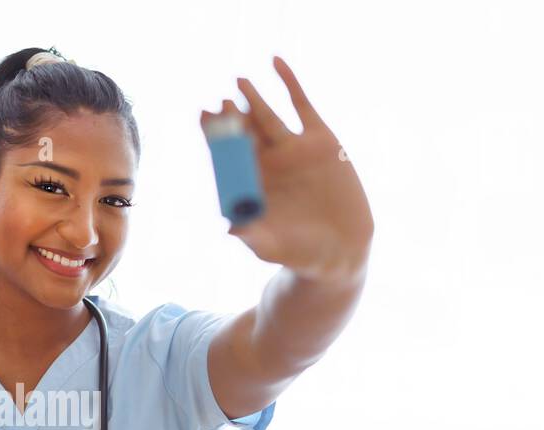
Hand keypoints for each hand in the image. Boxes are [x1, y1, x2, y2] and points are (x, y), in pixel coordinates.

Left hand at [201, 56, 373, 283]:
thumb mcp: (272, 247)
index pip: (226, 153)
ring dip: (253, 98)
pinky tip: (276, 62)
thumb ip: (252, 237)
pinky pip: (302, 106)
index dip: (214, 134)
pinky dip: (290, 84)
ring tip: (240, 80)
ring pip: (268, 116)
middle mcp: (268, 162)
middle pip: (243, 132)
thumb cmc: (298, 253)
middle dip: (231, 116)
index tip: (203, 116)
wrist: (340, 250)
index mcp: (250, 183)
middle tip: (221, 102)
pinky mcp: (320, 141)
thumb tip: (230, 229)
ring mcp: (292, 149)